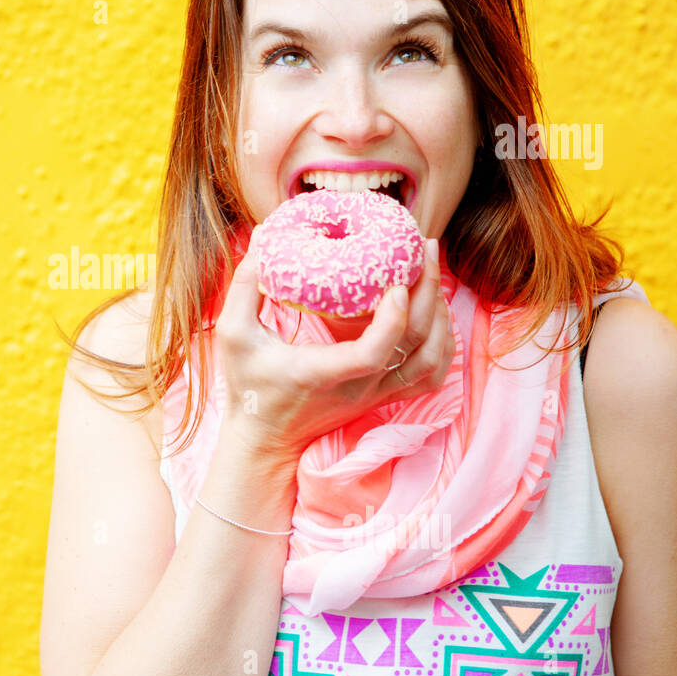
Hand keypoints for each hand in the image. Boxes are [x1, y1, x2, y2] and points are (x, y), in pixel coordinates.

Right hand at [215, 226, 454, 465]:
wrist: (266, 438)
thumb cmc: (249, 387)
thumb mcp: (234, 336)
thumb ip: (244, 287)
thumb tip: (262, 236)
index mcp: (322, 372)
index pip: (371, 354)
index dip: (392, 320)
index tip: (397, 283)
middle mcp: (358, 387)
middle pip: (414, 346)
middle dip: (428, 291)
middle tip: (424, 246)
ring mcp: (375, 394)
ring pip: (430, 360)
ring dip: (440, 315)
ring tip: (431, 271)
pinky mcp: (382, 396)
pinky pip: (429, 375)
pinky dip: (443, 344)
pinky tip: (437, 313)